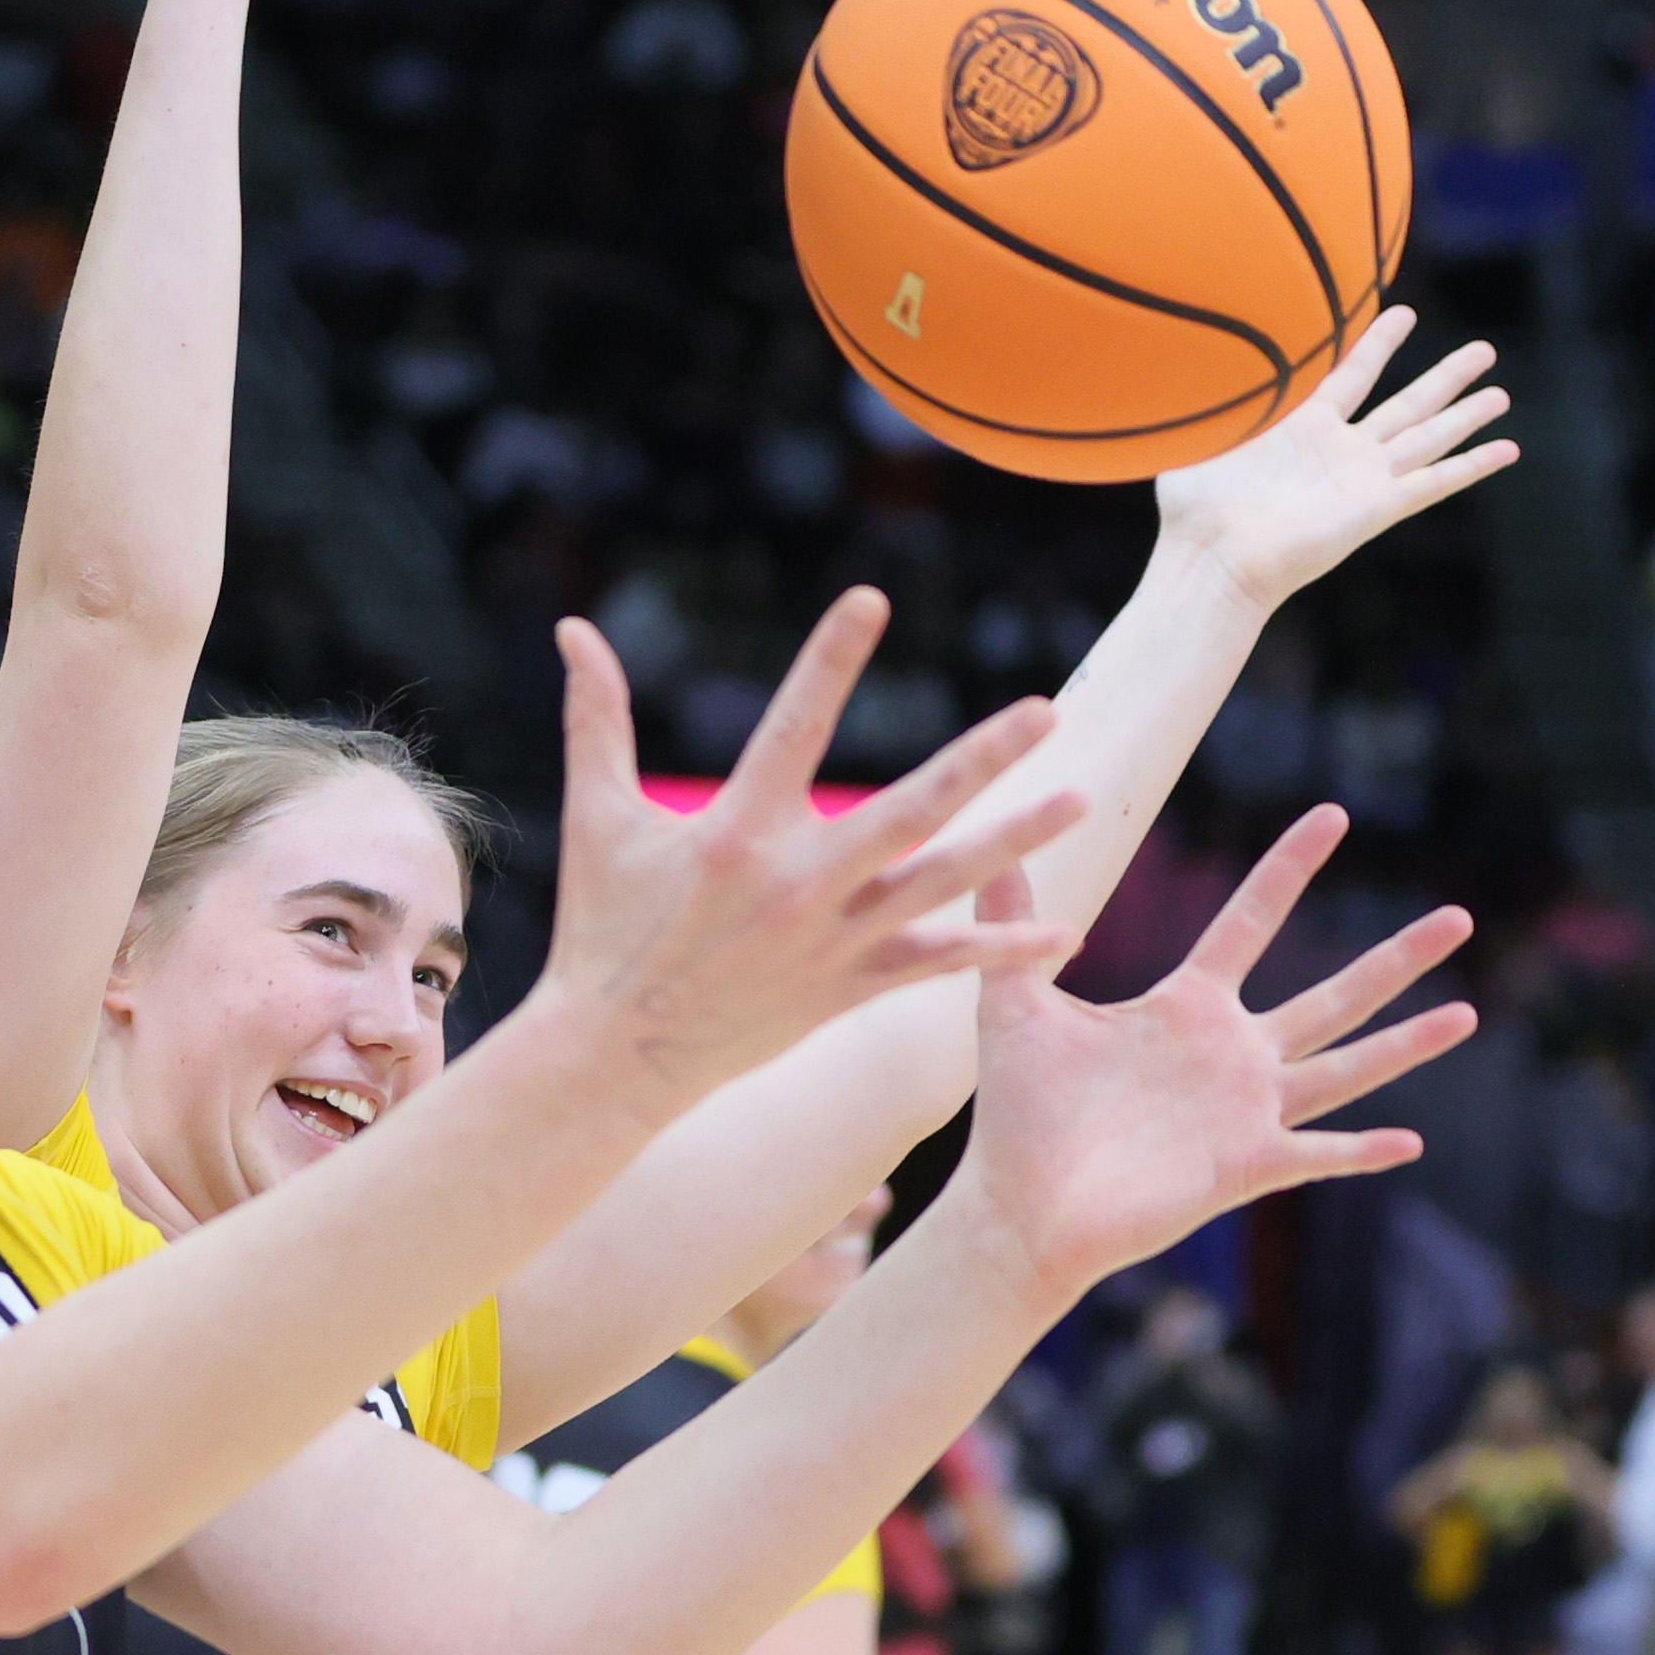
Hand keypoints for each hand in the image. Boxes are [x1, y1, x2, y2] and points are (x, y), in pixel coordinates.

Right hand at [537, 593, 1088, 1115]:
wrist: (615, 1056)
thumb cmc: (602, 928)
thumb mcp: (595, 818)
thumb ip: (596, 718)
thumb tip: (572, 628)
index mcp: (736, 833)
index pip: (794, 725)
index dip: (831, 657)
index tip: (872, 597)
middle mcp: (797, 884)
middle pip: (910, 810)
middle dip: (983, 759)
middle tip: (1048, 712)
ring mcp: (831, 940)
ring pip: (943, 884)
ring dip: (1016, 842)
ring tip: (1082, 800)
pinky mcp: (848, 987)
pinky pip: (939, 968)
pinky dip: (1001, 952)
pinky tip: (1065, 934)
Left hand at [962, 807, 1476, 1304]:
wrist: (1019, 1206)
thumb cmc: (1018, 1115)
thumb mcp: (1014, 1005)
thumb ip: (1014, 929)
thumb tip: (993, 845)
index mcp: (1186, 1009)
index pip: (1249, 922)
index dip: (1290, 869)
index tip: (1334, 814)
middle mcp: (1231, 1055)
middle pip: (1332, 995)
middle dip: (1396, 958)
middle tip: (1460, 917)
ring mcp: (1246, 1112)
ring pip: (1346, 1068)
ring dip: (1406, 1045)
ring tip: (1467, 1013)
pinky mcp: (1245, 1166)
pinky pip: (1317, 1154)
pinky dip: (1360, 1151)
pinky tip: (1411, 1142)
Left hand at [1153, 306, 1515, 614]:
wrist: (1212, 559)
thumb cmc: (1195, 507)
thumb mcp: (1200, 437)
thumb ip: (1207, 399)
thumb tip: (1188, 357)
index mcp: (1302, 429)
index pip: (1351, 374)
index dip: (1378, 344)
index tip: (1404, 313)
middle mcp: (1340, 453)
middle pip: (1407, 403)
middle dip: (1446, 377)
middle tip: (1486, 350)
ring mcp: (1360, 481)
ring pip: (1428, 437)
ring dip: (1466, 416)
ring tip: (1501, 394)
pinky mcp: (1374, 509)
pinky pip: (1434, 483)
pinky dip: (1471, 466)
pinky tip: (1508, 451)